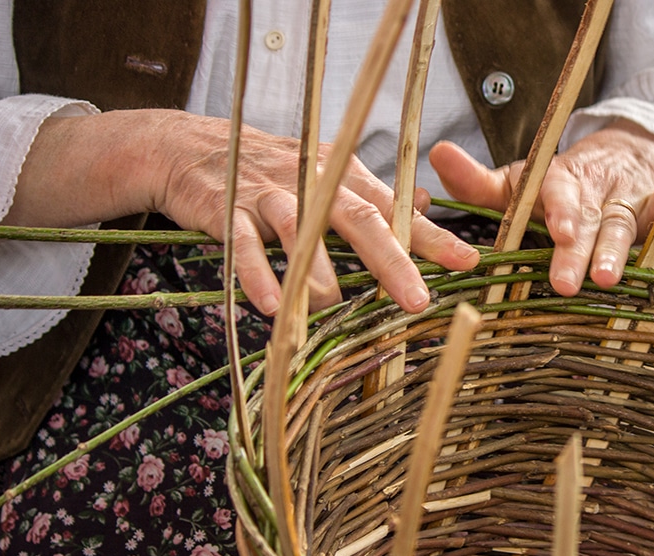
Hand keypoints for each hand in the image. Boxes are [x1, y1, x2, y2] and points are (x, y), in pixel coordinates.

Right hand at [9, 109, 478, 314]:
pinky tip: (270, 307)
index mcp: (340, 174)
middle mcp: (311, 181)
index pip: (394, 207)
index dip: (430, 235)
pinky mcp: (225, 210)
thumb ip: (372, 192)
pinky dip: (257, 275)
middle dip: (392, 261)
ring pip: (301, 234)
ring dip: (318, 276)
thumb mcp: (324, 170)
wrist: (186, 146)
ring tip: (336, 310)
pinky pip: (243, 246)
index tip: (467, 262)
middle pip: (358, 219)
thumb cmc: (266, 167)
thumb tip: (425, 202)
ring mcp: (267, 194)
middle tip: (418, 300)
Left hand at [430, 119, 653, 295]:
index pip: (556, 192)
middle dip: (577, 251)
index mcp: (557, 180)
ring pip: (622, 228)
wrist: (621, 155)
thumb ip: (477, 181)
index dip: (558, 212)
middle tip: (564, 284)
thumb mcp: (518, 182)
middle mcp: (592, 189)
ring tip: (608, 279)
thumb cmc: (557, 184)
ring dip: (618, 251)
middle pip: (586, 220)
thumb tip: (437, 152)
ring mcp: (626, 202)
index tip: (558, 231)